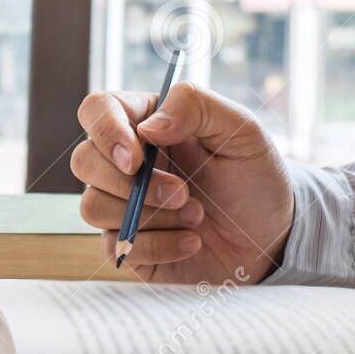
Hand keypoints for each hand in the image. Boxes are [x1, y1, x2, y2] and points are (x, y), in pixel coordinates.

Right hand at [72, 83, 293, 282]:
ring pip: (93, 207)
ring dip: (149, 216)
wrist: (270, 239)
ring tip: (196, 216)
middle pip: (84, 161)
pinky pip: (117, 246)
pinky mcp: (128, 244)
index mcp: (146, 122)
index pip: (97, 110)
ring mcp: (122, 204)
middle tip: (184, 193)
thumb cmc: (255, 179)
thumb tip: (148, 126)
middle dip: (131, 184)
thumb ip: (196, 107)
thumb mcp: (242, 131)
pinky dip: (159, 245)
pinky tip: (192, 242)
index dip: (105, 131)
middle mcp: (126, 162)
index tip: (136, 158)